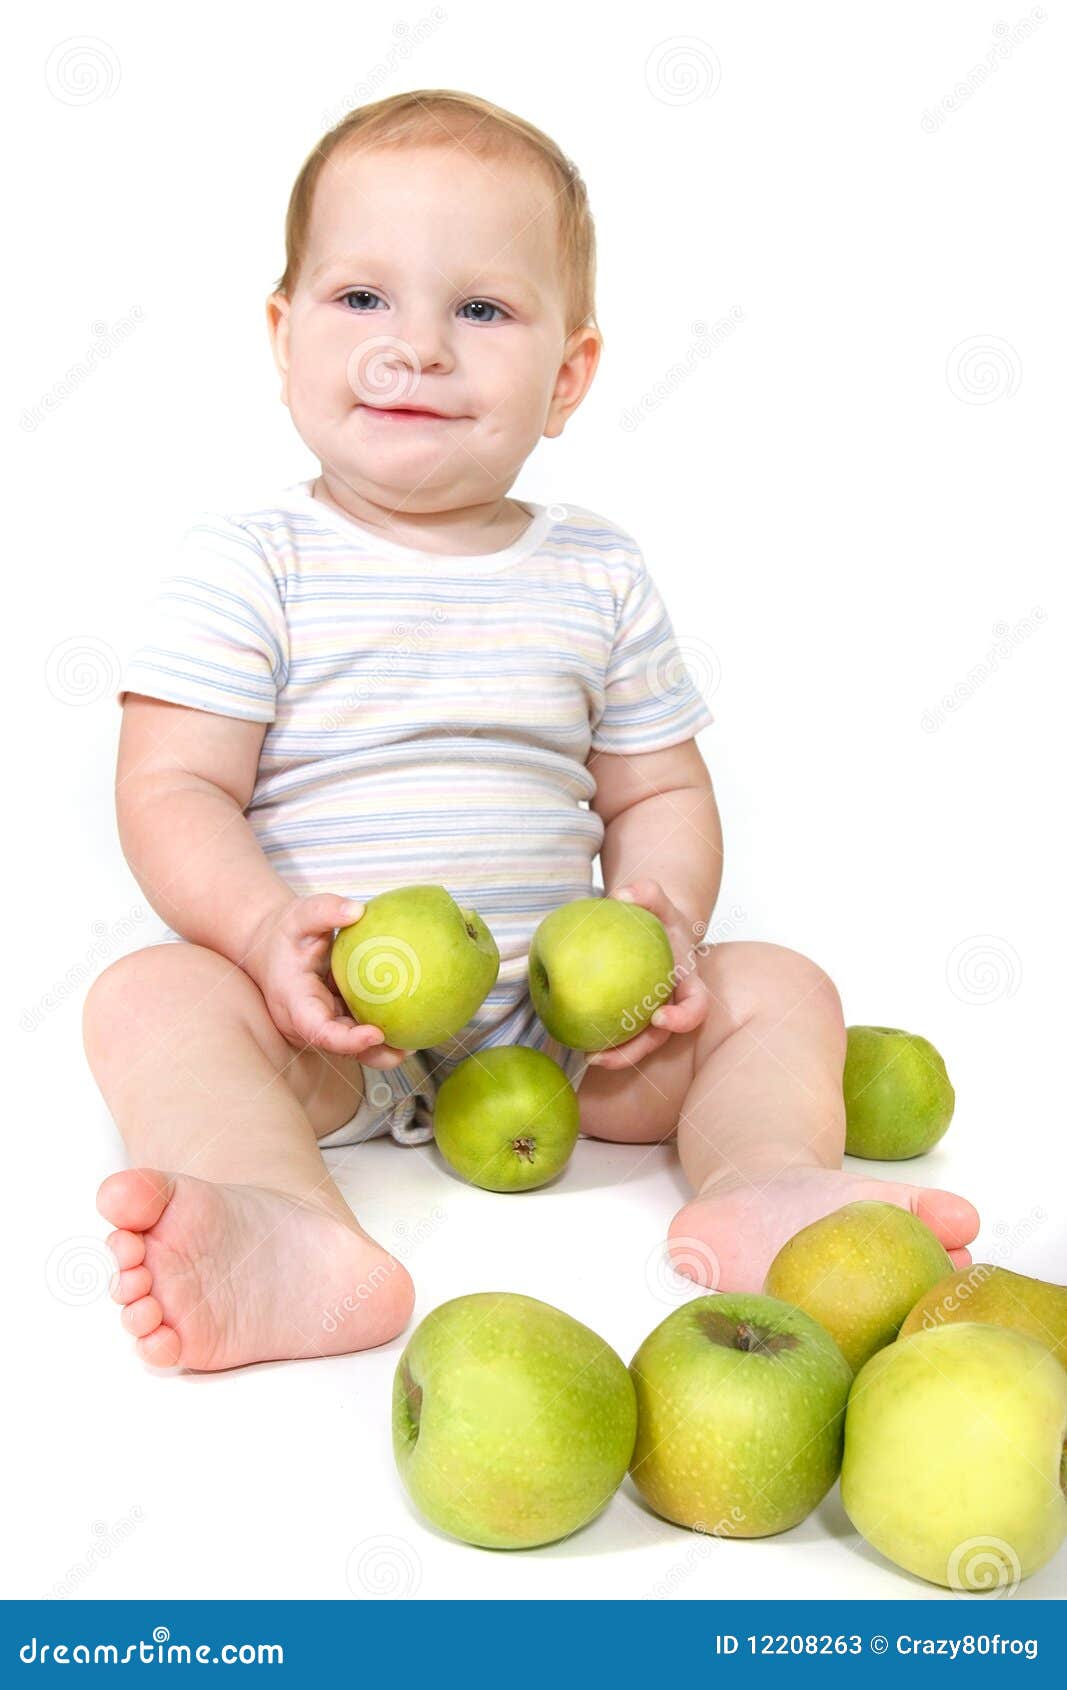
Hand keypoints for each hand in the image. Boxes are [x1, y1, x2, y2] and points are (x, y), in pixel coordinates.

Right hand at [242, 894, 410, 1065]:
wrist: (271, 947)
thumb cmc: (285, 932)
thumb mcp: (300, 915)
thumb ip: (324, 910)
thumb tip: (357, 910)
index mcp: (294, 1002)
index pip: (318, 1031)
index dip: (347, 1040)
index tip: (376, 1034)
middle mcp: (305, 1023)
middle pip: (339, 1048)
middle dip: (372, 1054)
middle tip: (407, 1050)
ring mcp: (320, 1025)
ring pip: (349, 1047)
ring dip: (381, 1051)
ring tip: (414, 1044)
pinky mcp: (333, 1020)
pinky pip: (355, 1032)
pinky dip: (380, 1034)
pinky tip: (410, 1026)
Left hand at [585, 879, 710, 1069]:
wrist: (655, 927)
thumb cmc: (658, 915)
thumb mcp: (656, 898)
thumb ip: (646, 891)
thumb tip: (620, 896)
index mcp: (688, 981)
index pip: (697, 1005)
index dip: (683, 1017)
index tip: (659, 1017)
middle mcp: (674, 1004)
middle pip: (662, 1037)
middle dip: (635, 1051)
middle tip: (604, 1055)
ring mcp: (654, 1016)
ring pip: (639, 1044)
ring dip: (616, 1056)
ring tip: (587, 1057)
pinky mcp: (633, 1018)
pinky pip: (620, 1034)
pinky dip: (601, 1040)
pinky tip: (576, 1041)